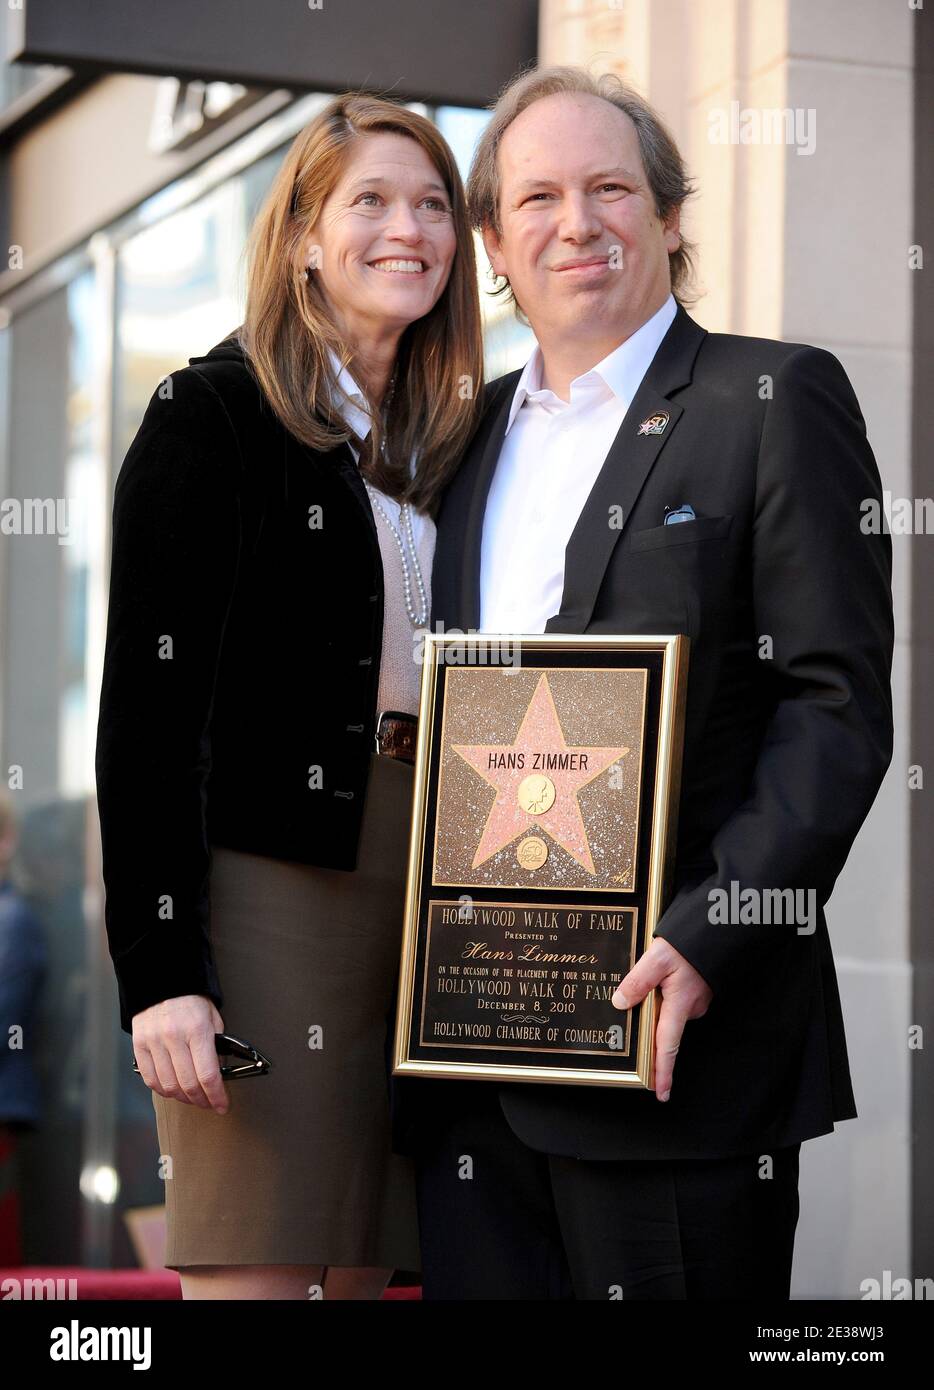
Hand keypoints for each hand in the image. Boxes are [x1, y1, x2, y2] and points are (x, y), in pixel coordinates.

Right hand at [132, 995, 228, 1113]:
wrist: (163, 979)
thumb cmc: (192, 998)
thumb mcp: (213, 1018)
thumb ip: (216, 1047)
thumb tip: (218, 1074)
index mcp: (197, 1029)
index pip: (208, 1075)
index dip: (217, 1096)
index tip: (222, 1106)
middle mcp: (174, 1037)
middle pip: (188, 1084)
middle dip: (202, 1100)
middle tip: (209, 1103)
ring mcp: (154, 1042)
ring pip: (168, 1086)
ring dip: (183, 1098)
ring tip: (192, 1097)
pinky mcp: (139, 1045)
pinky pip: (150, 1079)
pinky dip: (163, 1090)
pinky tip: (172, 1089)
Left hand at [611, 939, 711, 1102]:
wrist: (717, 928)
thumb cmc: (688, 943)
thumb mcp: (657, 958)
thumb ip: (638, 981)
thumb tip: (620, 1003)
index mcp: (680, 1006)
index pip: (668, 1047)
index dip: (663, 1072)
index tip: (661, 1093)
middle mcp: (691, 1008)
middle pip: (665, 1031)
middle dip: (652, 1036)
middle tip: (643, 1034)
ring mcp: (696, 1001)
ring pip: (669, 1013)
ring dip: (657, 1007)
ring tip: (650, 987)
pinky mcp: (697, 991)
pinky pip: (676, 1001)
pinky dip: (665, 996)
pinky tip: (661, 981)